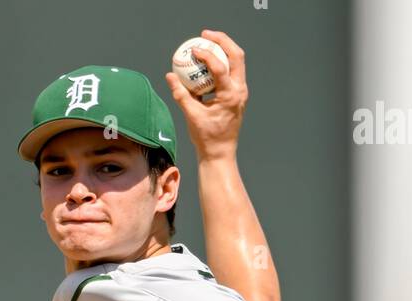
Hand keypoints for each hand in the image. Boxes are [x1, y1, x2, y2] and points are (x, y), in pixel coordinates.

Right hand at [165, 30, 247, 161]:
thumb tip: (170, 76)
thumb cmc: (206, 138)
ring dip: (223, 49)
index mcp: (230, 97)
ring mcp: (241, 92)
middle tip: (204, 35)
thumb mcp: (191, 116)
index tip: (194, 49)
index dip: (207, 55)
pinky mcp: (238, 94)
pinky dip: (221, 62)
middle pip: (237, 55)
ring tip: (207, 42)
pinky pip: (232, 71)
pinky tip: (207, 61)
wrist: (220, 154)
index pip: (220, 68)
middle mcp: (240, 91)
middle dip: (222, 41)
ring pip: (237, 61)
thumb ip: (181, 94)